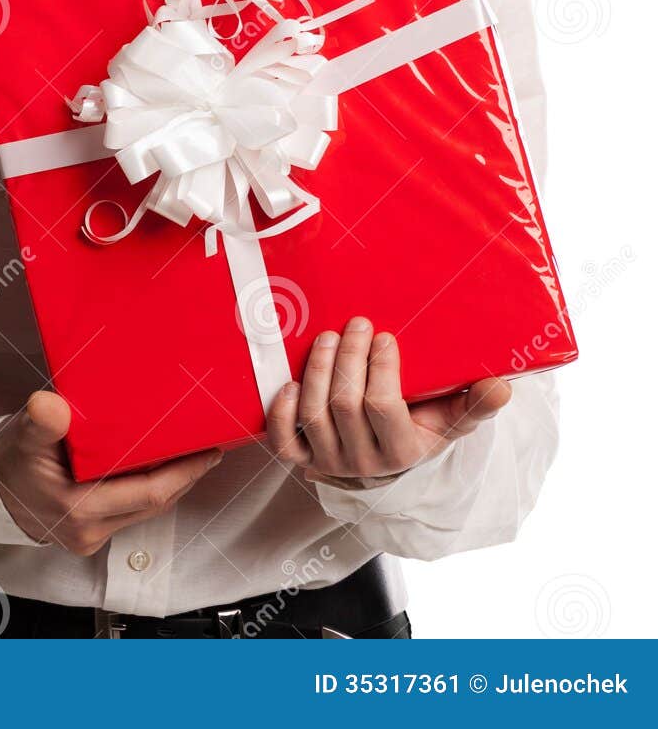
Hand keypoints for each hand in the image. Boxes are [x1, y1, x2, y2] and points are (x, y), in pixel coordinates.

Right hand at [0, 389, 223, 554]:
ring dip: (173, 482)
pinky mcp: (91, 534)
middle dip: (187, 475)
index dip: (184, 472)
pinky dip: (152, 488)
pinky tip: (163, 465)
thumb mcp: (22, 434)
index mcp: (78, 508)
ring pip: (146, 509)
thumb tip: (50, 405)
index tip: (210, 448)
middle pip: (155, 504)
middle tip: (213, 443)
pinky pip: (132, 511)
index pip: (148, 493)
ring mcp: (91, 536)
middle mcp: (90, 529)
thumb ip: (41, 422)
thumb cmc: (9, 457)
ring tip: (196, 451)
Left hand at [267, 317, 511, 487]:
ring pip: (315, 414)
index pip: (383, 407)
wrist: (390, 461)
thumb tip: (503, 387)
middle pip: (345, 405)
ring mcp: (330, 461)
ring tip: (328, 337)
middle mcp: (363, 462)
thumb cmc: (422, 428)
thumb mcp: (452, 420)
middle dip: (349, 358)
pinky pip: (285, 441)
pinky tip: (289, 382)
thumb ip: (476, 405)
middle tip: (357, 324)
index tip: (384, 337)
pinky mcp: (306, 457)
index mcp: (403, 452)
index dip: (380, 369)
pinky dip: (282, 412)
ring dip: (318, 369)